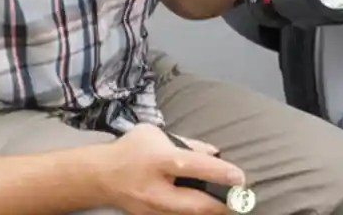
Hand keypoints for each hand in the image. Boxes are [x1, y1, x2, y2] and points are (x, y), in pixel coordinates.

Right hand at [97, 123, 244, 214]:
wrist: (101, 176)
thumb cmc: (132, 149)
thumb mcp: (157, 135)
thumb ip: (189, 143)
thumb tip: (216, 153)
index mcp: (160, 161)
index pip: (194, 166)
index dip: (220, 172)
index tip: (241, 177)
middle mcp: (156, 189)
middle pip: (195, 204)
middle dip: (222, 204)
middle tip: (241, 199)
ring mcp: (153, 209)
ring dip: (211, 212)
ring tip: (230, 204)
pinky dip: (195, 214)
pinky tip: (208, 208)